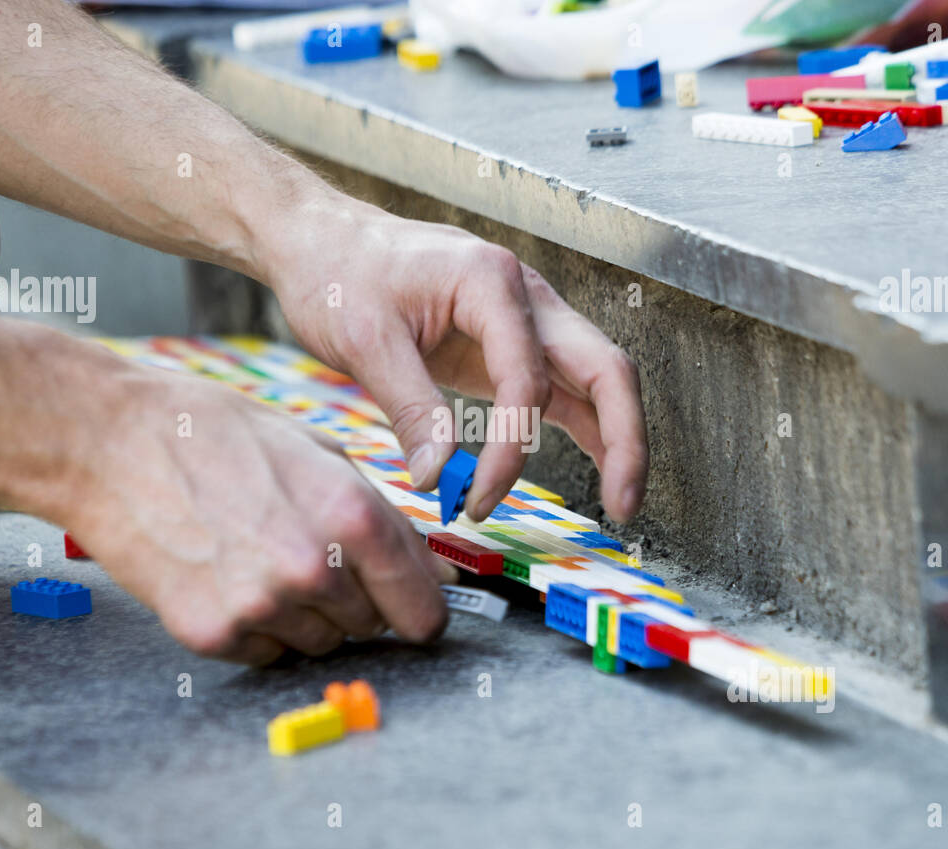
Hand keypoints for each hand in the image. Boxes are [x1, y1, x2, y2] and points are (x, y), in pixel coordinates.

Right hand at [55, 369, 457, 663]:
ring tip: (262, 554)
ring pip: (320, 642)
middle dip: (357, 597)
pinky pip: (267, 653)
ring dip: (307, 612)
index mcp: (352, 518)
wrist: (110, 443)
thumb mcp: (319, 452)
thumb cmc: (216, 433)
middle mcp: (314, 571)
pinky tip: (230, 575)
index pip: (422, 609)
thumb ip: (385, 518)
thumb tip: (438, 574)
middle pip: (372, 627)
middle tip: (312, 552)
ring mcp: (262, 608)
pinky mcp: (213, 634)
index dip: (420, 607)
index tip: (413, 606)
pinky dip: (259, 627)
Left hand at [265, 195, 647, 522]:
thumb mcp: (366, 343)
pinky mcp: (511, 347)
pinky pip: (564, 390)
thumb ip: (412, 410)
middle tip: (624, 505)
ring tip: (621, 503)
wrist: (323, 242)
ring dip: (616, 439)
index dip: (512, 449)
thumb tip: (442, 478)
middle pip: (604, 368)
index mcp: (490, 281)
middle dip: (624, 440)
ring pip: (597, 379)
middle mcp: (525, 296)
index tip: (479, 497)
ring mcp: (526, 320)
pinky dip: (585, 430)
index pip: (528, 380)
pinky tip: (597, 470)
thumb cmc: (340, 273)